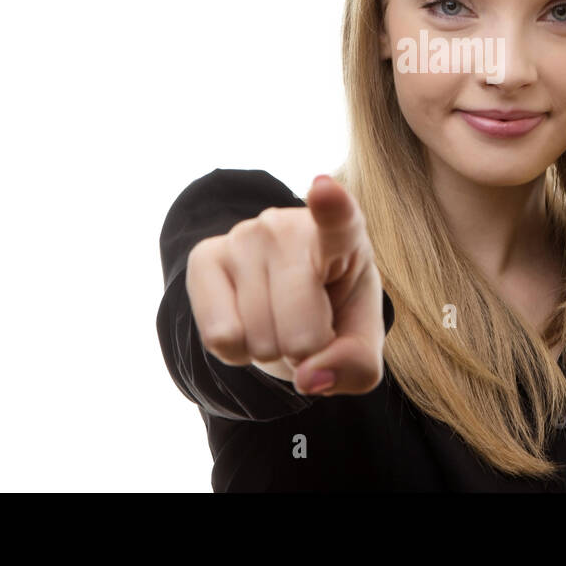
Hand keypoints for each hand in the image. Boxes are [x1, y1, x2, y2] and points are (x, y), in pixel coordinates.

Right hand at [185, 174, 384, 396]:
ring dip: (272, 351)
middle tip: (309, 329)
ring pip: (259, 339)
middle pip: (301, 332)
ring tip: (279, 322)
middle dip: (307, 352)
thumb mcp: (360, 344)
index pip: (339, 220)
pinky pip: (221, 337)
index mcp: (345, 235)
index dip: (332, 207)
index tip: (325, 189)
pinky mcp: (205, 257)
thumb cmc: (333, 314)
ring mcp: (244, 236)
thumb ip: (354, 365)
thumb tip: (309, 376)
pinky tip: (247, 324)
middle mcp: (289, 226)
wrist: (286, 302)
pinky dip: (238, 353)